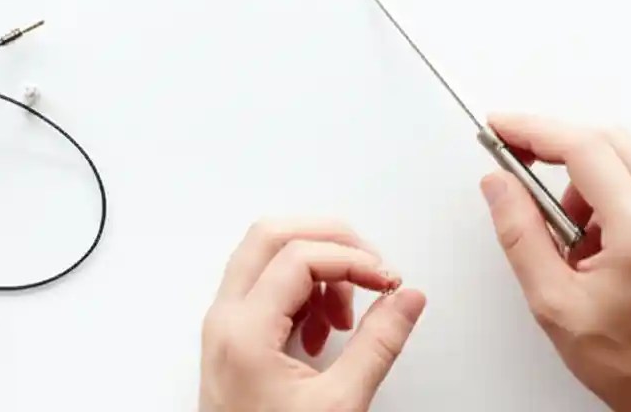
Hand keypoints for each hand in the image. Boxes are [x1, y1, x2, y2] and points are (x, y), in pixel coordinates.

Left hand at [200, 220, 426, 411]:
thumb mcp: (340, 406)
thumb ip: (378, 344)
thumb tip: (407, 299)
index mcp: (243, 332)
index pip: (300, 256)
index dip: (353, 259)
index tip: (388, 282)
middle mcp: (224, 320)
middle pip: (271, 235)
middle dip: (330, 241)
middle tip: (370, 267)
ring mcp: (223, 327)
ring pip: (265, 257)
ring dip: (315, 269)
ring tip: (347, 318)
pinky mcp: (232, 340)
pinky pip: (264, 287)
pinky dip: (301, 292)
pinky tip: (325, 333)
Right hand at [480, 115, 630, 411]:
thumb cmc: (625, 358)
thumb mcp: (552, 300)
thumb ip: (520, 233)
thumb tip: (499, 183)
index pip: (583, 149)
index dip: (534, 130)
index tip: (501, 127)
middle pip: (604, 139)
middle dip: (553, 144)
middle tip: (515, 160)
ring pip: (620, 154)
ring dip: (579, 174)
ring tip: (564, 236)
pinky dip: (601, 190)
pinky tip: (587, 237)